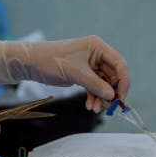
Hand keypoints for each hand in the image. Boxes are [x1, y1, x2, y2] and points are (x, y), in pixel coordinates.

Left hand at [0, 36, 129, 112]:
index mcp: (98, 47)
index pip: (119, 64)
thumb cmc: (52, 61)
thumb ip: (95, 84)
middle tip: (109, 107)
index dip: (123, 81)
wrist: (31, 63)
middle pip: (113, 76)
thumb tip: (112, 96)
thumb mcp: (75, 73)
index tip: (121, 97)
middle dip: (111, 92)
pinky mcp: (83, 74)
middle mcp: (97, 54)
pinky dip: (94, 97)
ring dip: (101, 97)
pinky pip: (94, 87)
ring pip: (104, 84)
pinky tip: (90, 106)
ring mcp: (90, 65)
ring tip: (95, 109)